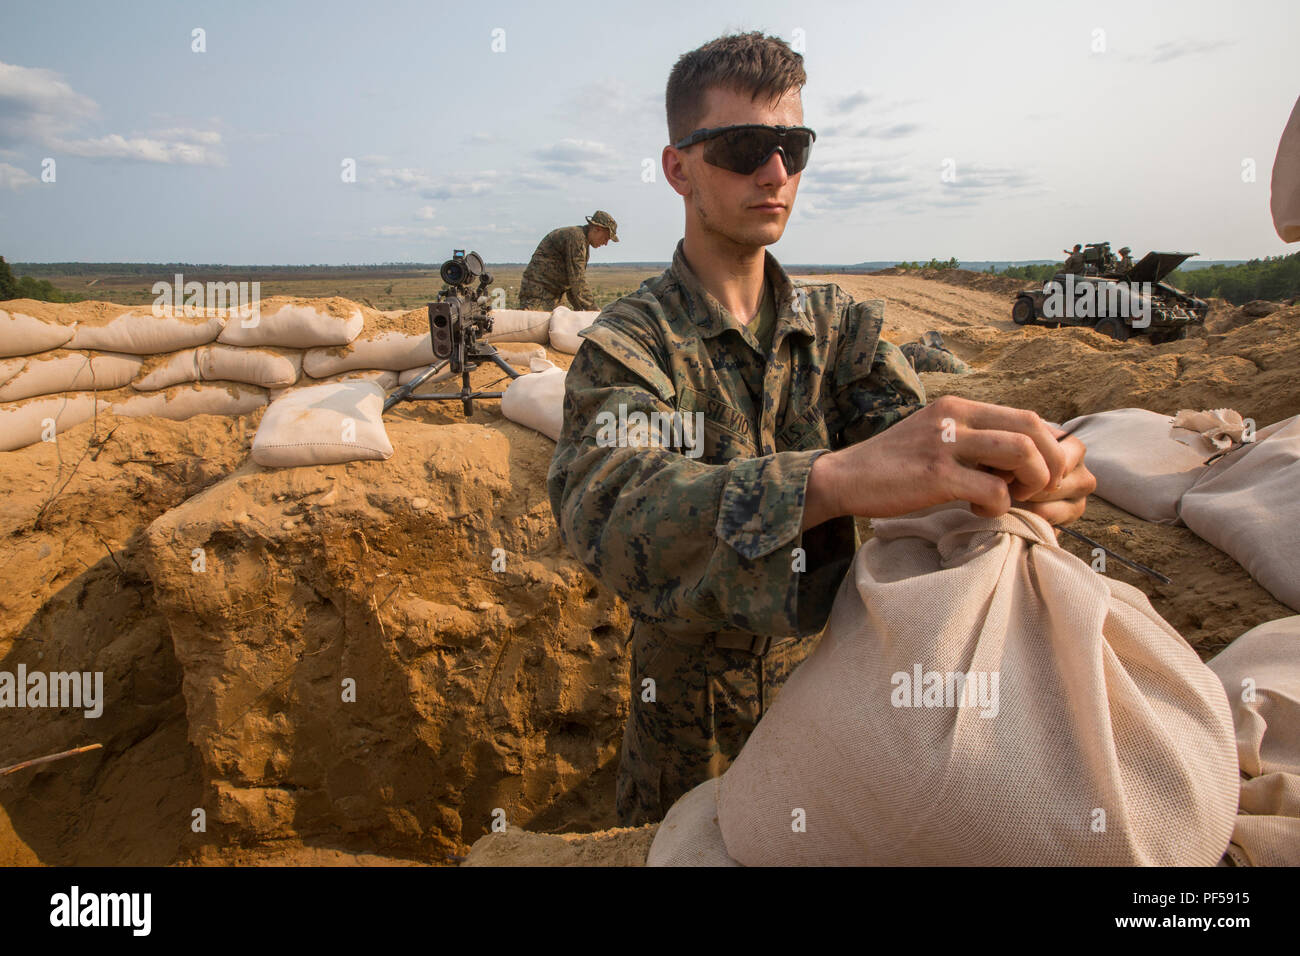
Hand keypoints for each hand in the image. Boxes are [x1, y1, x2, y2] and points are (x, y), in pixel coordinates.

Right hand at [803, 396, 1092, 527]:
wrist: (844, 478)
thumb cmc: (891, 465)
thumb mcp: (934, 437)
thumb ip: (970, 439)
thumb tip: (1018, 456)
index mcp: (957, 407)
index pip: (1027, 416)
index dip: (1048, 448)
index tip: (1041, 474)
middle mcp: (955, 417)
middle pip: (1033, 427)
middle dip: (1051, 462)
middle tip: (1040, 489)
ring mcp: (946, 444)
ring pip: (1022, 452)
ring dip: (1032, 481)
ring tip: (1013, 497)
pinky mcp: (936, 475)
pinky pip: (994, 490)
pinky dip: (999, 506)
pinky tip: (978, 511)